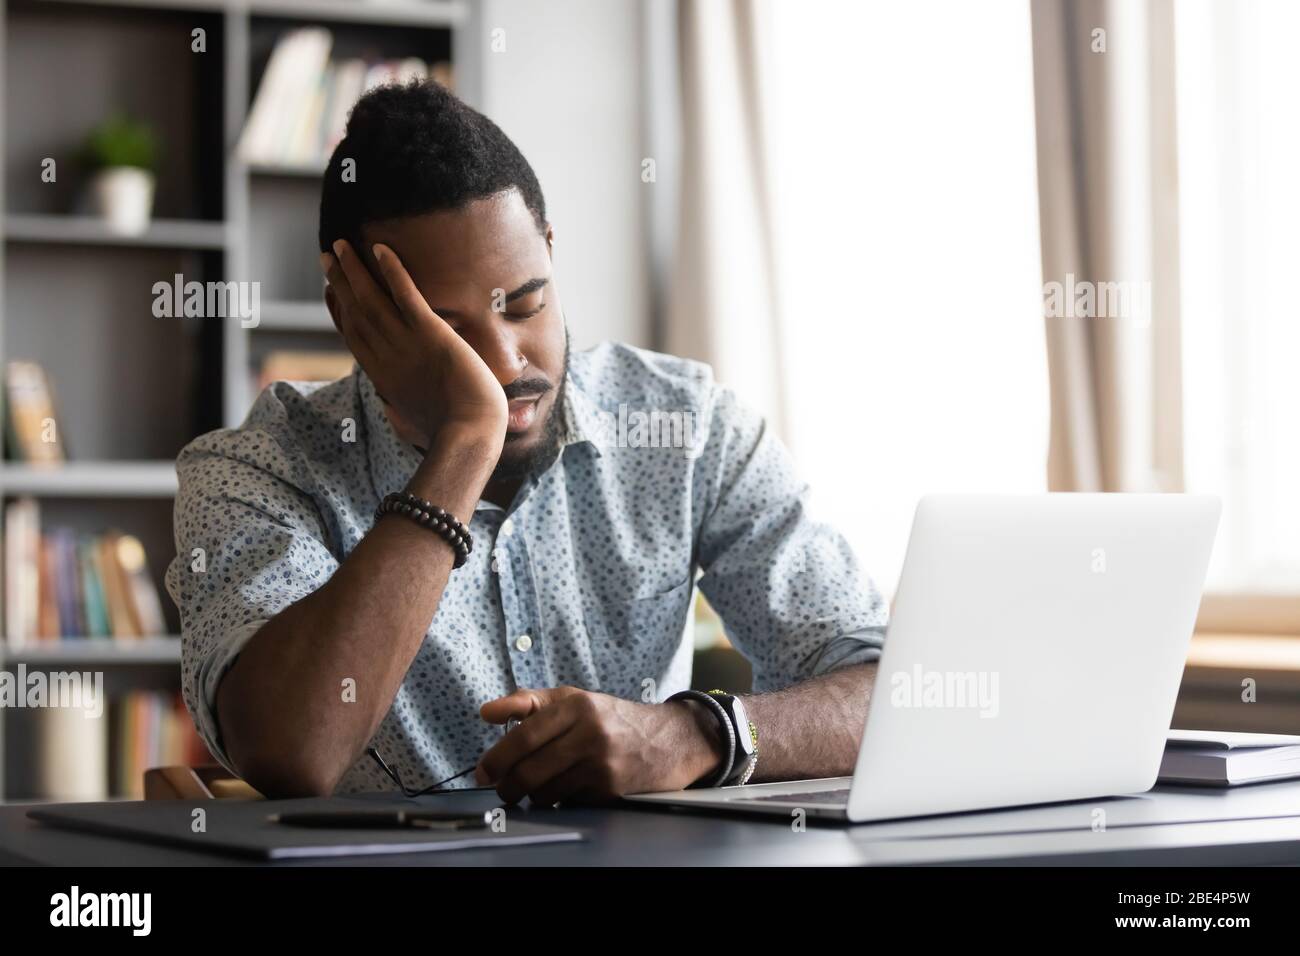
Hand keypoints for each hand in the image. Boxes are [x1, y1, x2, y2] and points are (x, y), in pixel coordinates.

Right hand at [321, 239, 507, 449]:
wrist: (469, 435)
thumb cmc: (454, 433)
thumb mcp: (419, 421)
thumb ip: (407, 408)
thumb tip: (400, 412)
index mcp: (384, 377)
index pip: (354, 337)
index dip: (340, 310)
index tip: (331, 291)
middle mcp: (388, 357)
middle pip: (356, 312)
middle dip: (339, 282)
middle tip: (326, 256)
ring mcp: (407, 344)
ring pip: (372, 299)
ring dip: (355, 269)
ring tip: (341, 244)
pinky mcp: (430, 334)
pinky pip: (406, 296)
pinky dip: (392, 272)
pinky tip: (380, 249)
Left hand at [475, 687, 725, 805]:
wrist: (669, 740)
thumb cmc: (613, 719)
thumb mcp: (574, 699)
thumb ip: (529, 702)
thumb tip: (487, 712)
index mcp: (576, 705)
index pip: (524, 734)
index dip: (497, 757)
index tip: (483, 771)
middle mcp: (589, 732)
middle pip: (530, 769)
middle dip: (508, 785)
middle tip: (502, 788)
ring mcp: (601, 762)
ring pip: (545, 791)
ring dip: (532, 796)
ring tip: (534, 789)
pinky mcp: (610, 788)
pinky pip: (567, 801)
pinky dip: (559, 800)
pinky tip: (566, 789)